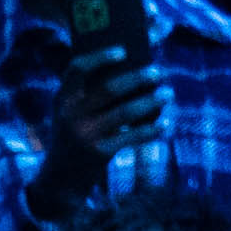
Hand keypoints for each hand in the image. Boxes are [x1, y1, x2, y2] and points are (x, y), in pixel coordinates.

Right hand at [38, 46, 165, 200]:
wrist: (61, 179)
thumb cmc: (76, 137)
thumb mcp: (73, 114)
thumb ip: (92, 96)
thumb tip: (135, 76)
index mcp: (62, 98)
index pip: (76, 69)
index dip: (100, 57)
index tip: (123, 50)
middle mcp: (70, 113)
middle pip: (108, 88)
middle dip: (137, 78)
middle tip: (158, 72)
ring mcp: (84, 133)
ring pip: (124, 112)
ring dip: (150, 101)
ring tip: (168, 94)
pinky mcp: (99, 152)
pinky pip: (131, 137)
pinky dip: (151, 130)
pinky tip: (166, 124)